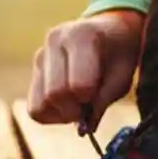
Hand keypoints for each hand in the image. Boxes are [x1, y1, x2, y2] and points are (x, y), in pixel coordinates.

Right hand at [27, 10, 143, 126]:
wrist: (109, 30)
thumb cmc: (120, 53)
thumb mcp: (123, 74)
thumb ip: (104, 99)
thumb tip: (84, 128)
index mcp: (81, 36)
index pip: (77, 85)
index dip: (90, 99)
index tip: (99, 95)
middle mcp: (54, 40)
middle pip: (54, 95)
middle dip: (74, 109)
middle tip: (89, 104)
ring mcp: (41, 53)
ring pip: (40, 104)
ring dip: (61, 114)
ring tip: (79, 103)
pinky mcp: (35, 69)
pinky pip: (34, 108)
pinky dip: (51, 114)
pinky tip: (67, 104)